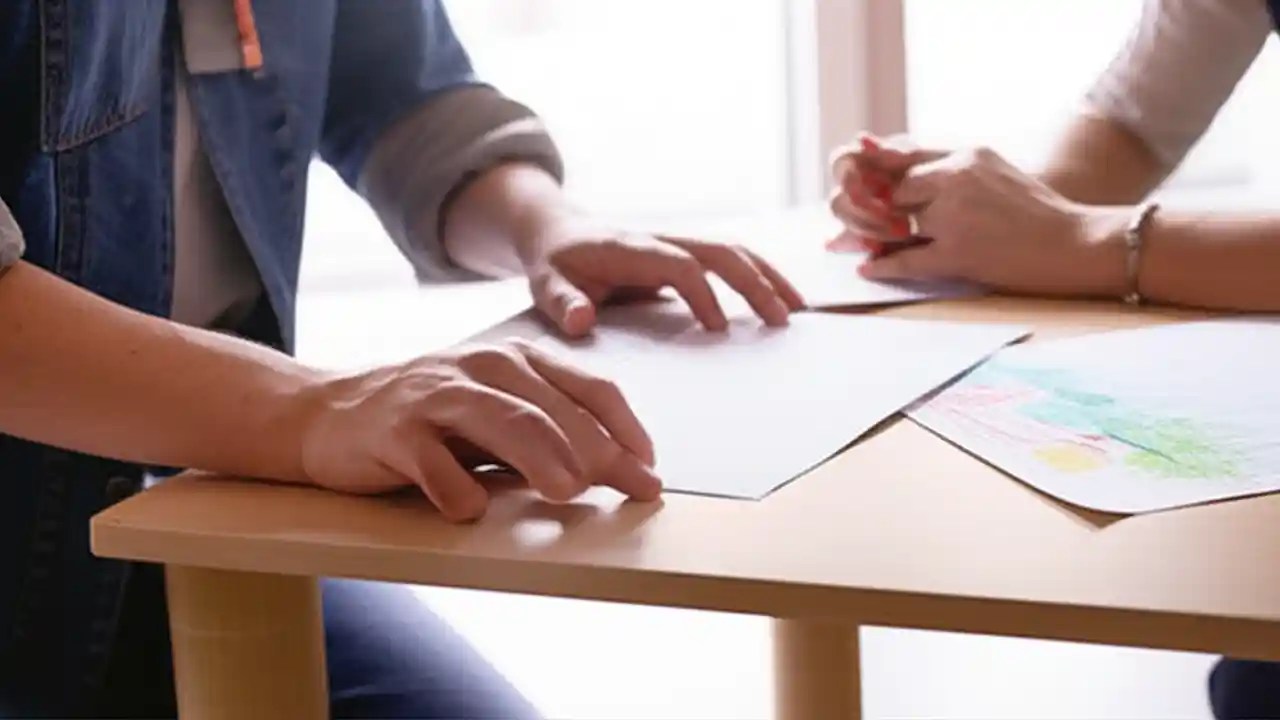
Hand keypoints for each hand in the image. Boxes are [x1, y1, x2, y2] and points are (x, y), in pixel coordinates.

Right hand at [299, 340, 660, 521]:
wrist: (329, 412)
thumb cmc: (431, 419)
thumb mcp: (496, 415)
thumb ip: (549, 433)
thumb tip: (618, 470)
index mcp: (516, 361)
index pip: (588, 389)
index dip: (626, 429)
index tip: (651, 470)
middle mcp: (481, 368)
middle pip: (552, 408)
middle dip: (599, 451)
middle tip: (633, 489)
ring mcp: (436, 395)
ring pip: (502, 421)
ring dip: (541, 457)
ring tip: (571, 493)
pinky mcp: (394, 429)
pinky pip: (430, 460)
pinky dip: (452, 487)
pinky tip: (470, 511)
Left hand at [521, 213, 805, 336]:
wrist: (558, 232)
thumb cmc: (555, 264)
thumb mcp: (545, 284)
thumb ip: (561, 303)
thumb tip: (581, 322)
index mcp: (630, 248)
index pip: (680, 264)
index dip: (703, 293)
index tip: (717, 329)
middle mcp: (661, 240)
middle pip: (719, 251)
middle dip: (755, 282)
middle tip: (781, 320)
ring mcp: (676, 244)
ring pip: (733, 250)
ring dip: (767, 276)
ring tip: (797, 310)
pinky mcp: (685, 254)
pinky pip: (729, 260)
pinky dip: (759, 276)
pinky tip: (781, 301)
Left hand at [834, 138, 1124, 295]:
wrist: (1078, 243)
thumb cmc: (1037, 212)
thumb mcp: (995, 171)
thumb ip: (952, 169)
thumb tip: (901, 176)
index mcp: (967, 154)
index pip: (903, 156)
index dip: (871, 169)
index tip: (849, 177)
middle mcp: (958, 179)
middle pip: (891, 189)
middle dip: (865, 204)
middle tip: (844, 216)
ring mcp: (957, 217)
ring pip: (893, 223)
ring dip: (867, 234)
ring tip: (849, 244)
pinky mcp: (961, 253)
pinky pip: (907, 260)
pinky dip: (882, 265)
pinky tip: (867, 268)